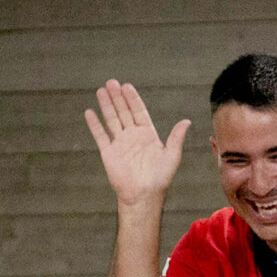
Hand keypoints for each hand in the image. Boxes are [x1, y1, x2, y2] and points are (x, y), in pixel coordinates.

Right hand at [84, 79, 190, 205]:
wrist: (144, 195)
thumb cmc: (160, 178)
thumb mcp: (172, 155)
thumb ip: (176, 137)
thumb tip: (187, 121)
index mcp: (148, 135)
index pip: (139, 112)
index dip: (133, 99)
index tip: (127, 86)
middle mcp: (133, 137)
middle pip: (124, 112)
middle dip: (118, 97)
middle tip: (111, 82)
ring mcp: (120, 144)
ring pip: (111, 120)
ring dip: (106, 105)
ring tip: (101, 90)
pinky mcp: (108, 153)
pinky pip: (100, 136)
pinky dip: (95, 124)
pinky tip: (89, 112)